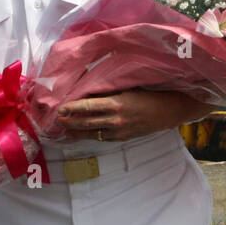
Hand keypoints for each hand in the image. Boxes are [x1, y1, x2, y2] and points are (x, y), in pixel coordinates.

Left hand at [56, 90, 213, 141]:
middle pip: (86, 123)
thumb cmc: (149, 93)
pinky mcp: (123, 138)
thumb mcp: (128, 86)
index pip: (87, 106)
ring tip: (64, 130)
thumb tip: (89, 86)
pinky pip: (102, 137)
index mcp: (116, 103)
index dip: (72, 108)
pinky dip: (90, 135)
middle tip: (56, 121)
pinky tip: (81, 134)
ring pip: (92, 133)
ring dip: (76, 132)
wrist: (169, 110)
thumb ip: (108, 88)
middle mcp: (115, 120)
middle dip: (69, 122)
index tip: (59, 108)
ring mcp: (119, 131)